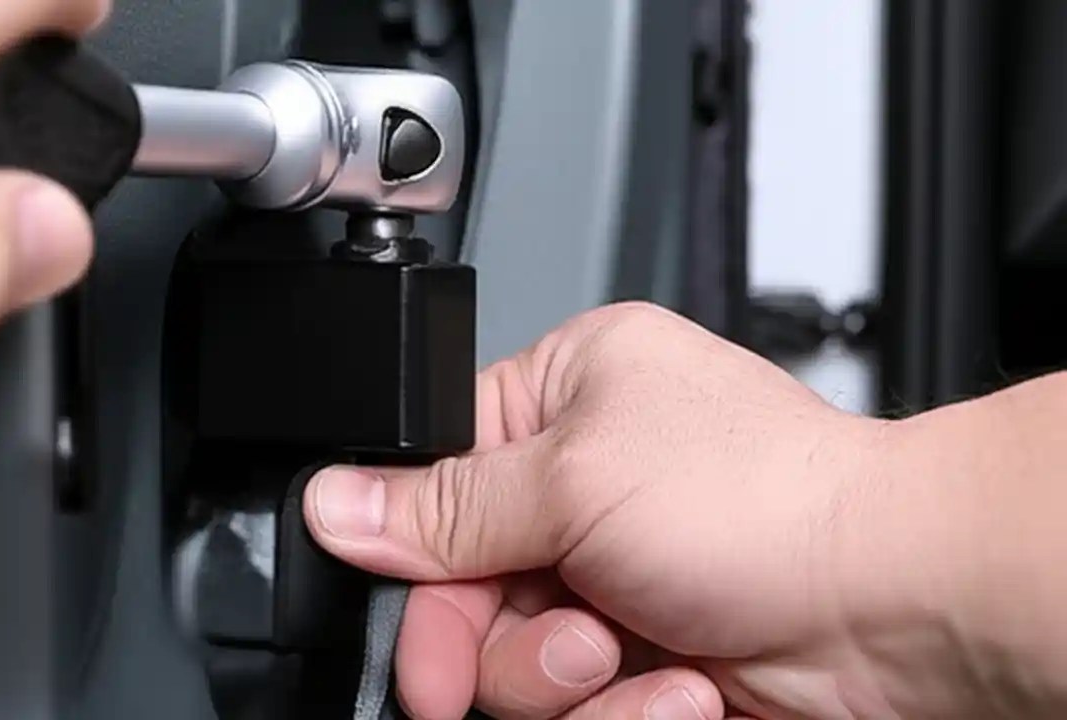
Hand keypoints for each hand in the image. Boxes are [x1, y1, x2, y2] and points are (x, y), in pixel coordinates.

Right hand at [302, 303, 1004, 718]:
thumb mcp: (575, 481)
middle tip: (548, 653)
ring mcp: (609, 576)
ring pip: (510, 661)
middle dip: (499, 640)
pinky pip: (575, 708)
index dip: (413, 561)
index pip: (430, 481)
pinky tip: (680, 684)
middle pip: (461, 587)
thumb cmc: (771, 500)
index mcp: (558, 399)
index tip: (417, 621)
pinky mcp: (640, 654)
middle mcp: (580, 484)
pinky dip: (623, 713)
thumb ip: (443, 506)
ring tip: (629, 656)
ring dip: (565, 680)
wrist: (892, 605)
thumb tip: (338, 500)